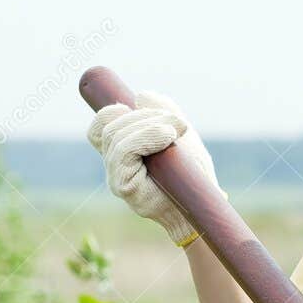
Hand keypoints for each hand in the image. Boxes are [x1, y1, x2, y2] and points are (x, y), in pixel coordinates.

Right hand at [86, 89, 225, 244]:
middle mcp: (113, 165)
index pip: (101, 125)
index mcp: (121, 152)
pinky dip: (145, 137)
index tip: (146, 108)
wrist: (201, 206)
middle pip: (111, 125)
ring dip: (149, 124)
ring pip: (117, 135)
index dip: (116, 110)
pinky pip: (123, 152)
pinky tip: (167, 137)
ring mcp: (115, 177)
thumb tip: (142, 96)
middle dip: (145, 114)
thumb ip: (162, 112)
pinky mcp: (123, 187)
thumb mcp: (179, 135)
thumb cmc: (192, 175)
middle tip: (177, 122)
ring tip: (176, 130)